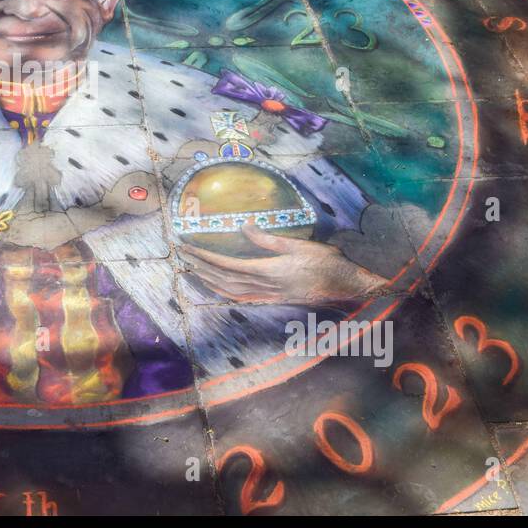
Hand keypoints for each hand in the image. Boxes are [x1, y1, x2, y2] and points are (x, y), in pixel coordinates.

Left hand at [180, 224, 389, 305]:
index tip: (188, 248)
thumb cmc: (326, 262)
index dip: (205, 257)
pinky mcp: (274, 300)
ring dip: (208, 281)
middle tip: (182, 256)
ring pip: (230, 291)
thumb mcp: (299, 245)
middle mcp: (264, 286)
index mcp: (268, 271)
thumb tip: (245, 227)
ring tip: (192, 271)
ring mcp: (269, 295)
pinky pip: (242, 298)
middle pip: (223, 279)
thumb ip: (270, 240)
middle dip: (200, 267)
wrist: (345, 286)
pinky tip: (217, 288)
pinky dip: (225, 293)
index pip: (228, 264)